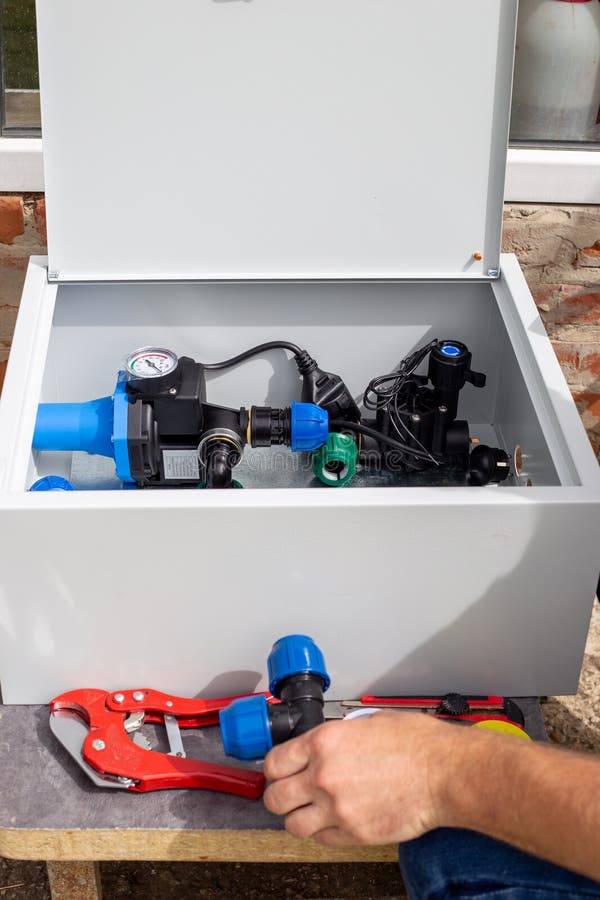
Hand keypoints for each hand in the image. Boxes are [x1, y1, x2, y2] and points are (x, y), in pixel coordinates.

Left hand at [263, 711, 456, 846]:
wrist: (445, 773)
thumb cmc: (417, 743)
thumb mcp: (367, 723)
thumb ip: (336, 737)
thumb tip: (322, 746)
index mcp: (324, 743)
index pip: (273, 762)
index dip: (274, 769)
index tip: (279, 771)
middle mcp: (323, 776)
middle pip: (275, 798)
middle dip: (279, 796)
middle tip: (288, 794)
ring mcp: (337, 809)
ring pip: (293, 826)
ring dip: (298, 819)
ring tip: (310, 811)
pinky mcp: (355, 834)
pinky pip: (323, 840)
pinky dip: (325, 832)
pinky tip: (337, 820)